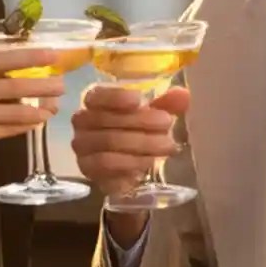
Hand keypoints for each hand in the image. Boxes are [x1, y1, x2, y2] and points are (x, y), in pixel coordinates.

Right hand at [0, 48, 64, 170]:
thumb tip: (26, 73)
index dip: (27, 57)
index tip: (52, 56)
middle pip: (10, 86)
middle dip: (41, 86)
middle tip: (62, 85)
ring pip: (12, 112)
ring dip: (37, 110)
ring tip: (54, 107)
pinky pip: (5, 130)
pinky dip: (24, 126)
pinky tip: (37, 122)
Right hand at [72, 85, 189, 244]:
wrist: (126, 165)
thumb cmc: (137, 130)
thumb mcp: (153, 115)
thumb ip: (166, 105)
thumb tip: (183, 95)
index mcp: (94, 103)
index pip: (97, 96)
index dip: (116, 97)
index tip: (139, 100)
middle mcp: (82, 123)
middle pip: (106, 121)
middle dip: (140, 122)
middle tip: (168, 125)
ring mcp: (82, 148)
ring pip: (108, 144)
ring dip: (140, 146)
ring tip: (166, 146)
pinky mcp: (88, 171)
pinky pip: (106, 168)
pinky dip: (129, 165)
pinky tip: (149, 163)